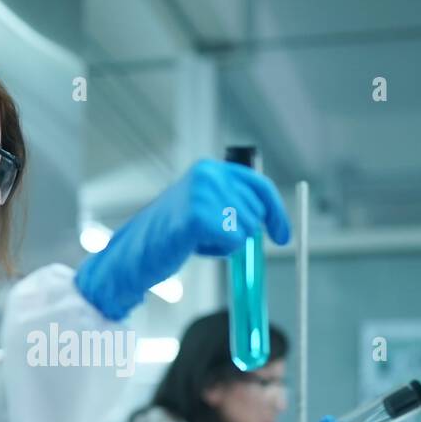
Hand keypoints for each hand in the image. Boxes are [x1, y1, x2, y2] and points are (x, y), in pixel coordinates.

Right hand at [74, 158, 290, 320]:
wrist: (136, 252)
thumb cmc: (169, 234)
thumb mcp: (203, 206)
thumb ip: (232, 203)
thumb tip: (270, 220)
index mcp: (209, 169)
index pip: (259, 186)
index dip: (276, 213)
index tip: (284, 237)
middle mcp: (208, 175)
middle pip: (256, 211)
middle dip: (243, 231)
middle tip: (211, 238)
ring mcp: (203, 194)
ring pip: (247, 229)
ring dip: (228, 243)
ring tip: (199, 240)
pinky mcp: (199, 217)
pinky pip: (235, 241)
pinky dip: (220, 251)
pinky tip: (196, 247)